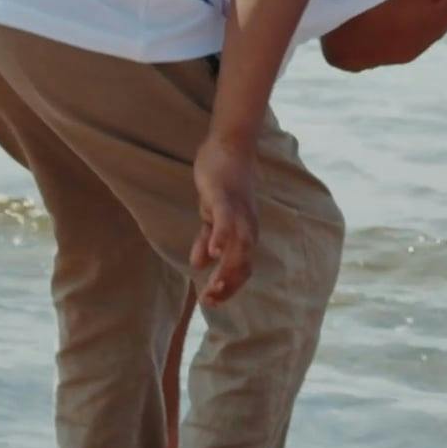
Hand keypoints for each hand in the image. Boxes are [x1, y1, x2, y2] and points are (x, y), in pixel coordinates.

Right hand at [190, 132, 260, 306]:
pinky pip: (225, 219)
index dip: (229, 287)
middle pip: (242, 263)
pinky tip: (213, 253)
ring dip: (227, 269)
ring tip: (211, 287)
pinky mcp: (224, 195)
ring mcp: (237, 210)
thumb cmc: (222, 181)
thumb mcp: (212, 215)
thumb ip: (208, 239)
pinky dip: (221, 238)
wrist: (229, 145)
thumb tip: (200, 264)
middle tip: (210, 302)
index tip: (211, 303)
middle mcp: (246, 225)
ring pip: (237, 246)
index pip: (242, 268)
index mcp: (244, 232)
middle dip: (227, 285)